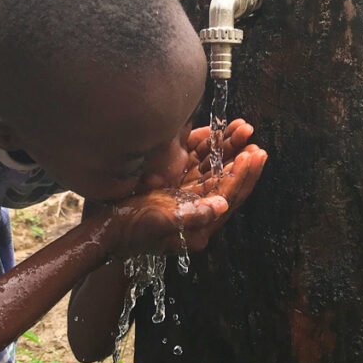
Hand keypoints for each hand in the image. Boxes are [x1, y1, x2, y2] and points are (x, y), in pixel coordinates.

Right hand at [108, 119, 266, 256]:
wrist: (106, 230)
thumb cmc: (130, 229)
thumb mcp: (159, 223)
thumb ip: (191, 216)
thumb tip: (221, 204)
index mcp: (200, 224)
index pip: (229, 196)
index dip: (242, 175)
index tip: (253, 154)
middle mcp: (198, 211)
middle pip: (228, 183)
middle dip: (242, 162)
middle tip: (256, 143)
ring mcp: (188, 199)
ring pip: (215, 172)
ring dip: (229, 152)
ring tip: (243, 132)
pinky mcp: (177, 189)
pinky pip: (198, 167)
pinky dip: (208, 151)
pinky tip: (215, 136)